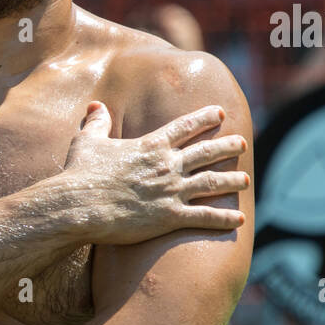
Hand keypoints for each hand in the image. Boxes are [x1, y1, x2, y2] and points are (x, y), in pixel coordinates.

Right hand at [53, 101, 248, 244]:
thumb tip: (96, 106)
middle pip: (206, 152)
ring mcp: (172, 191)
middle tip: (242, 142)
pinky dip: (224, 218)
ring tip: (245, 180)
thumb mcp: (86, 142)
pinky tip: (240, 218)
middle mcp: (168, 165)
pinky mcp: (170, 217)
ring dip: (232, 180)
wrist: (79, 206)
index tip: (219, 113)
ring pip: (212, 183)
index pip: (185, 127)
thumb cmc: (80, 174)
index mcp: (151, 145)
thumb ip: (96, 123)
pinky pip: (205, 217)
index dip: (204, 118)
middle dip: (227, 146)